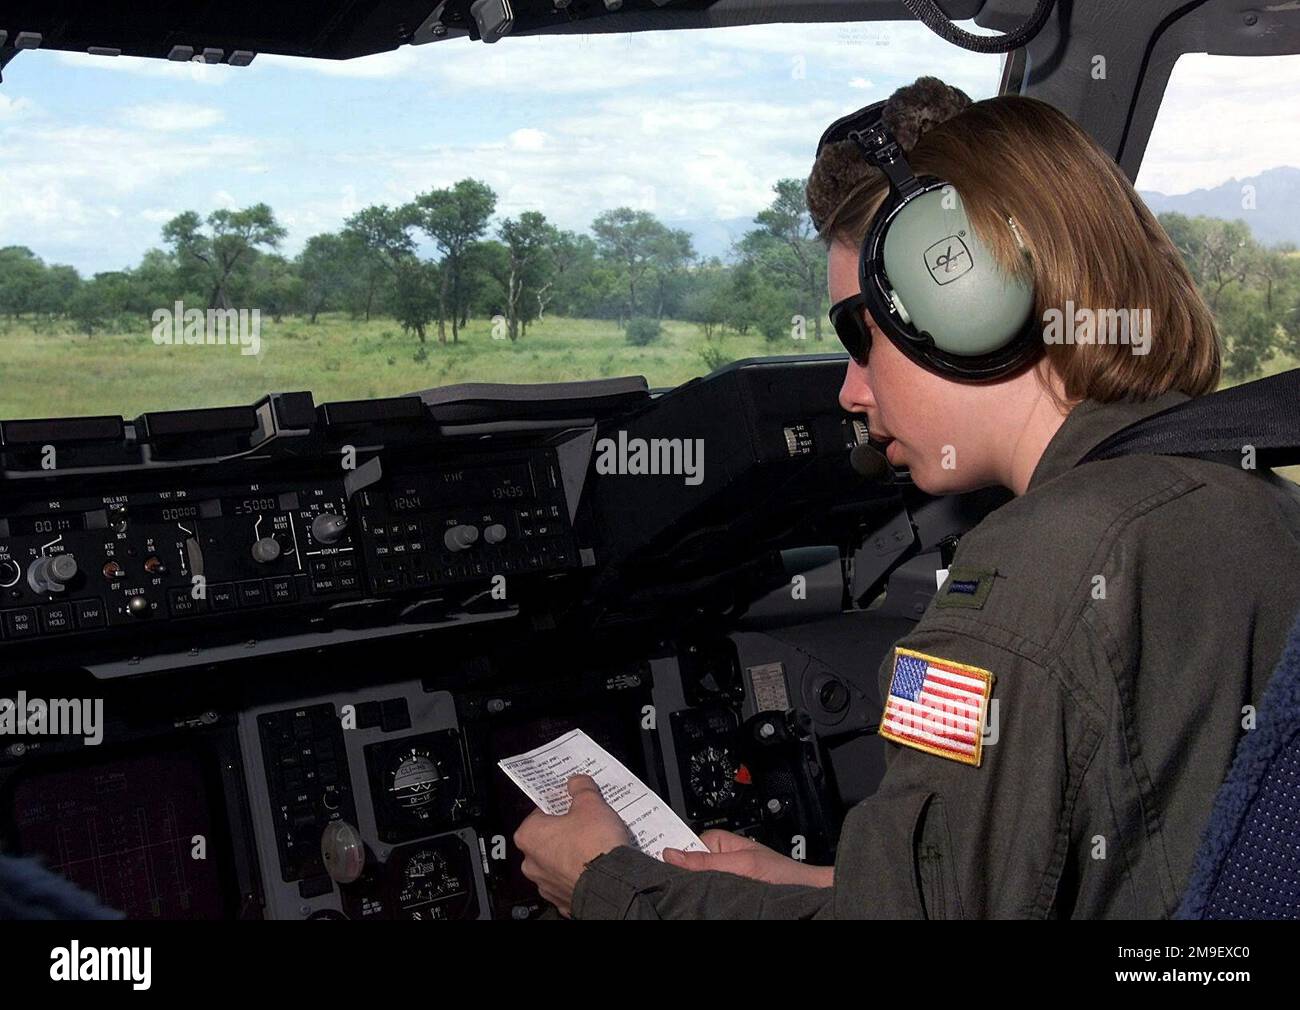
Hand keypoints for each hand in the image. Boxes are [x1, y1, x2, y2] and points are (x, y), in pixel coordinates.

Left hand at [514, 775, 632, 916]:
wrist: (612, 884)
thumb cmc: (594, 845)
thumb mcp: (591, 804)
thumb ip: (581, 789)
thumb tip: (577, 782)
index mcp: (529, 835)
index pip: (540, 812)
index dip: (558, 806)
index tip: (572, 805)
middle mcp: (532, 863)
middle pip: (547, 839)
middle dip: (565, 832)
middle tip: (586, 824)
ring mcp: (546, 885)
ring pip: (558, 863)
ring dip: (571, 856)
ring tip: (594, 846)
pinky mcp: (563, 901)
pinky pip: (570, 882)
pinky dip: (580, 876)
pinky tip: (596, 867)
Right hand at [663, 830, 833, 886]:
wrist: (806, 893)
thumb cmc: (782, 874)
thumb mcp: (742, 864)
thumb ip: (706, 861)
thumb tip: (670, 853)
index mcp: (718, 842)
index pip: (684, 846)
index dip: (672, 857)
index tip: (658, 867)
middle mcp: (718, 859)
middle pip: (688, 868)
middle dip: (683, 877)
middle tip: (674, 888)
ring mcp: (723, 878)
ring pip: (697, 884)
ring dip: (695, 892)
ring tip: (690, 899)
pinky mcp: (728, 896)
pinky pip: (708, 897)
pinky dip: (705, 902)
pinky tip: (702, 907)